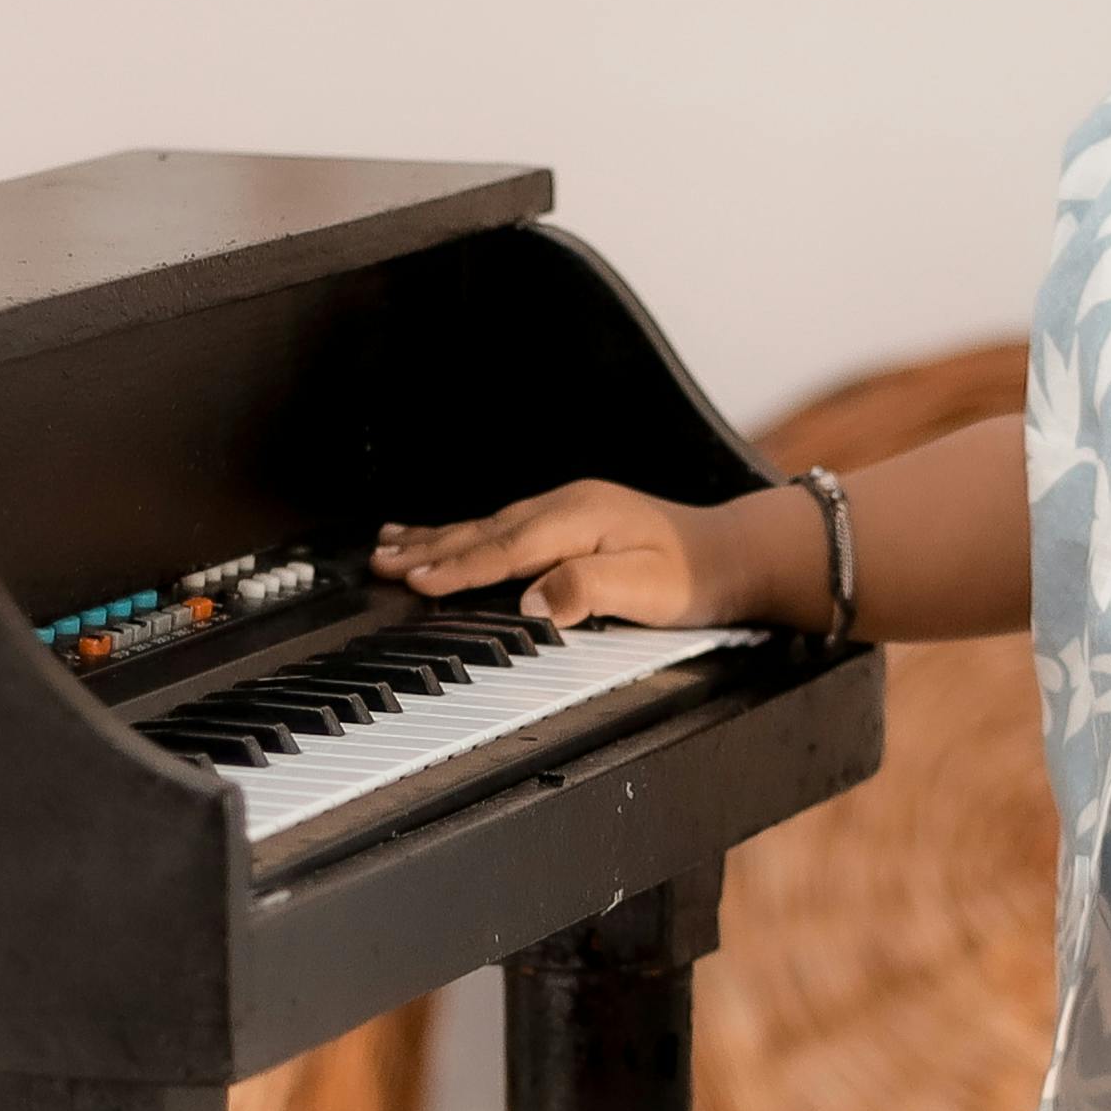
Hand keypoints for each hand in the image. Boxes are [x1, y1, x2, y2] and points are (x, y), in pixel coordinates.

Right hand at [371, 482, 784, 631]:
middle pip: (484, 532)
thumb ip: (589, 589)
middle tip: (379, 562)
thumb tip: (535, 602)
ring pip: (486, 526)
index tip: (416, 580)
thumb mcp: (649, 589)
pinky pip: (503, 527)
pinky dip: (465, 534)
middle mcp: (565, 508)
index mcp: (578, 519)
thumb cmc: (694, 576)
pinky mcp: (569, 522)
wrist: (731, 554)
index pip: (504, 549)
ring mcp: (566, 511)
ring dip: (436, 538)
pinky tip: (445, 536)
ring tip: (389, 545)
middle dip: (429, 548)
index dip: (458, 567)